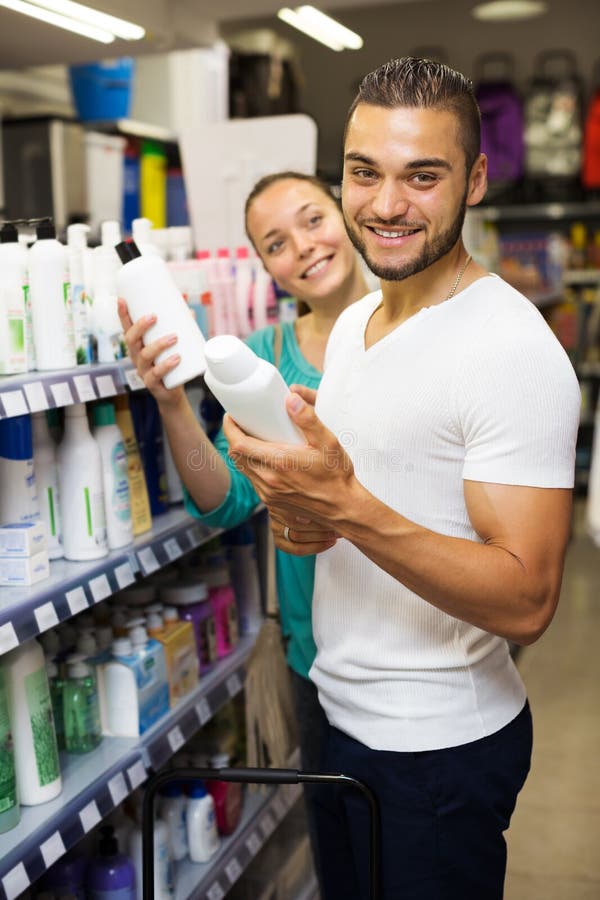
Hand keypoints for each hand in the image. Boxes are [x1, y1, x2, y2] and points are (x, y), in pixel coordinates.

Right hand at [118, 298, 184, 409]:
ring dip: (158, 345)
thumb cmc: (171, 366)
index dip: (122, 315)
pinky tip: (177, 359)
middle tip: (154, 316)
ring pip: (144, 356)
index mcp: (138, 347)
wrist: (172, 394)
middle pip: (131, 340)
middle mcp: (136, 358)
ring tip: (174, 337)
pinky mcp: (152, 384)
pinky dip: (166, 365)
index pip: (127, 329)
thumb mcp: (172, 347)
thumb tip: (191, 311)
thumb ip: (180, 330)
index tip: (121, 300)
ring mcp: (143, 371)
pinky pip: (155, 375)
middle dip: (140, 326)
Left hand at [223, 387, 355, 553]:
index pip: (239, 444)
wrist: (342, 509)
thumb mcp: (328, 442)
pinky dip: (252, 467)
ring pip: (243, 469)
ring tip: (251, 438)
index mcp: (279, 462)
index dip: (230, 428)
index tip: (232, 416)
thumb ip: (308, 419)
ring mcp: (268, 493)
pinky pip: (253, 481)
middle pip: (236, 456)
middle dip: (233, 437)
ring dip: (242, 453)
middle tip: (241, 424)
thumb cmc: (337, 476)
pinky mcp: (272, 502)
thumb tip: (290, 399)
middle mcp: (269, 480)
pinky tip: (264, 459)